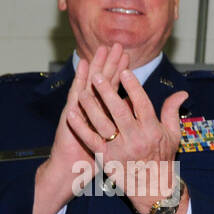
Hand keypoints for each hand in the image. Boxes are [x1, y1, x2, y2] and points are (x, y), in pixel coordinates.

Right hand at [33, 44, 129, 213]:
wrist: (74, 170)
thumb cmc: (98, 158)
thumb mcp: (118, 141)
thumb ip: (130, 124)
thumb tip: (141, 111)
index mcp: (106, 113)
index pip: (116, 89)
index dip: (122, 73)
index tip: (129, 56)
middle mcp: (93, 107)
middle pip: (104, 81)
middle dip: (110, 63)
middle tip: (116, 44)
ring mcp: (82, 109)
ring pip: (91, 83)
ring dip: (96, 65)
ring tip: (101, 48)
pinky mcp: (73, 114)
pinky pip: (77, 94)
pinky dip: (80, 78)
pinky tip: (82, 64)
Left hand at [69, 46, 188, 213]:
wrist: (153, 188)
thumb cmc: (163, 158)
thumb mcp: (173, 135)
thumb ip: (172, 111)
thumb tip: (182, 93)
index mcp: (152, 131)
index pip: (143, 105)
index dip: (134, 88)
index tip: (125, 72)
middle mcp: (136, 139)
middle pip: (119, 112)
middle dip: (107, 93)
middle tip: (98, 77)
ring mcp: (119, 149)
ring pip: (102, 124)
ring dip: (91, 107)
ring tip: (82, 92)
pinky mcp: (106, 158)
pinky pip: (90, 139)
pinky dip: (80, 127)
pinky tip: (72, 114)